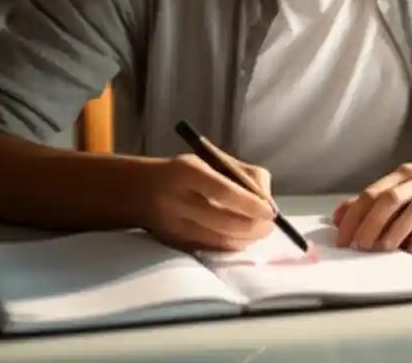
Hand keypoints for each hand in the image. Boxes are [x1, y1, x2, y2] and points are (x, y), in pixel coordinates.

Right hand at [139, 154, 276, 251]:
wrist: (141, 190)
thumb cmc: (188, 172)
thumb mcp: (213, 161)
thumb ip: (246, 176)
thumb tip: (269, 203)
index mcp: (187, 172)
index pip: (225, 192)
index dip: (251, 205)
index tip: (270, 212)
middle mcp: (177, 200)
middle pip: (224, 222)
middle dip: (254, 227)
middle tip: (269, 226)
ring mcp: (173, 226)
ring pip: (219, 241)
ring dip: (246, 239)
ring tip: (257, 230)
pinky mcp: (174, 243)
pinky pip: (211, 249)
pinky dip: (231, 245)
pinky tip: (239, 237)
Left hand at [333, 158, 411, 252]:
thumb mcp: (409, 189)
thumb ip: (376, 202)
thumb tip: (339, 216)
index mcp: (406, 173)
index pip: (373, 192)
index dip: (355, 215)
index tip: (342, 238)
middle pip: (392, 197)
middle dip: (372, 222)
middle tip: (360, 245)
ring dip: (399, 227)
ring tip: (386, 248)